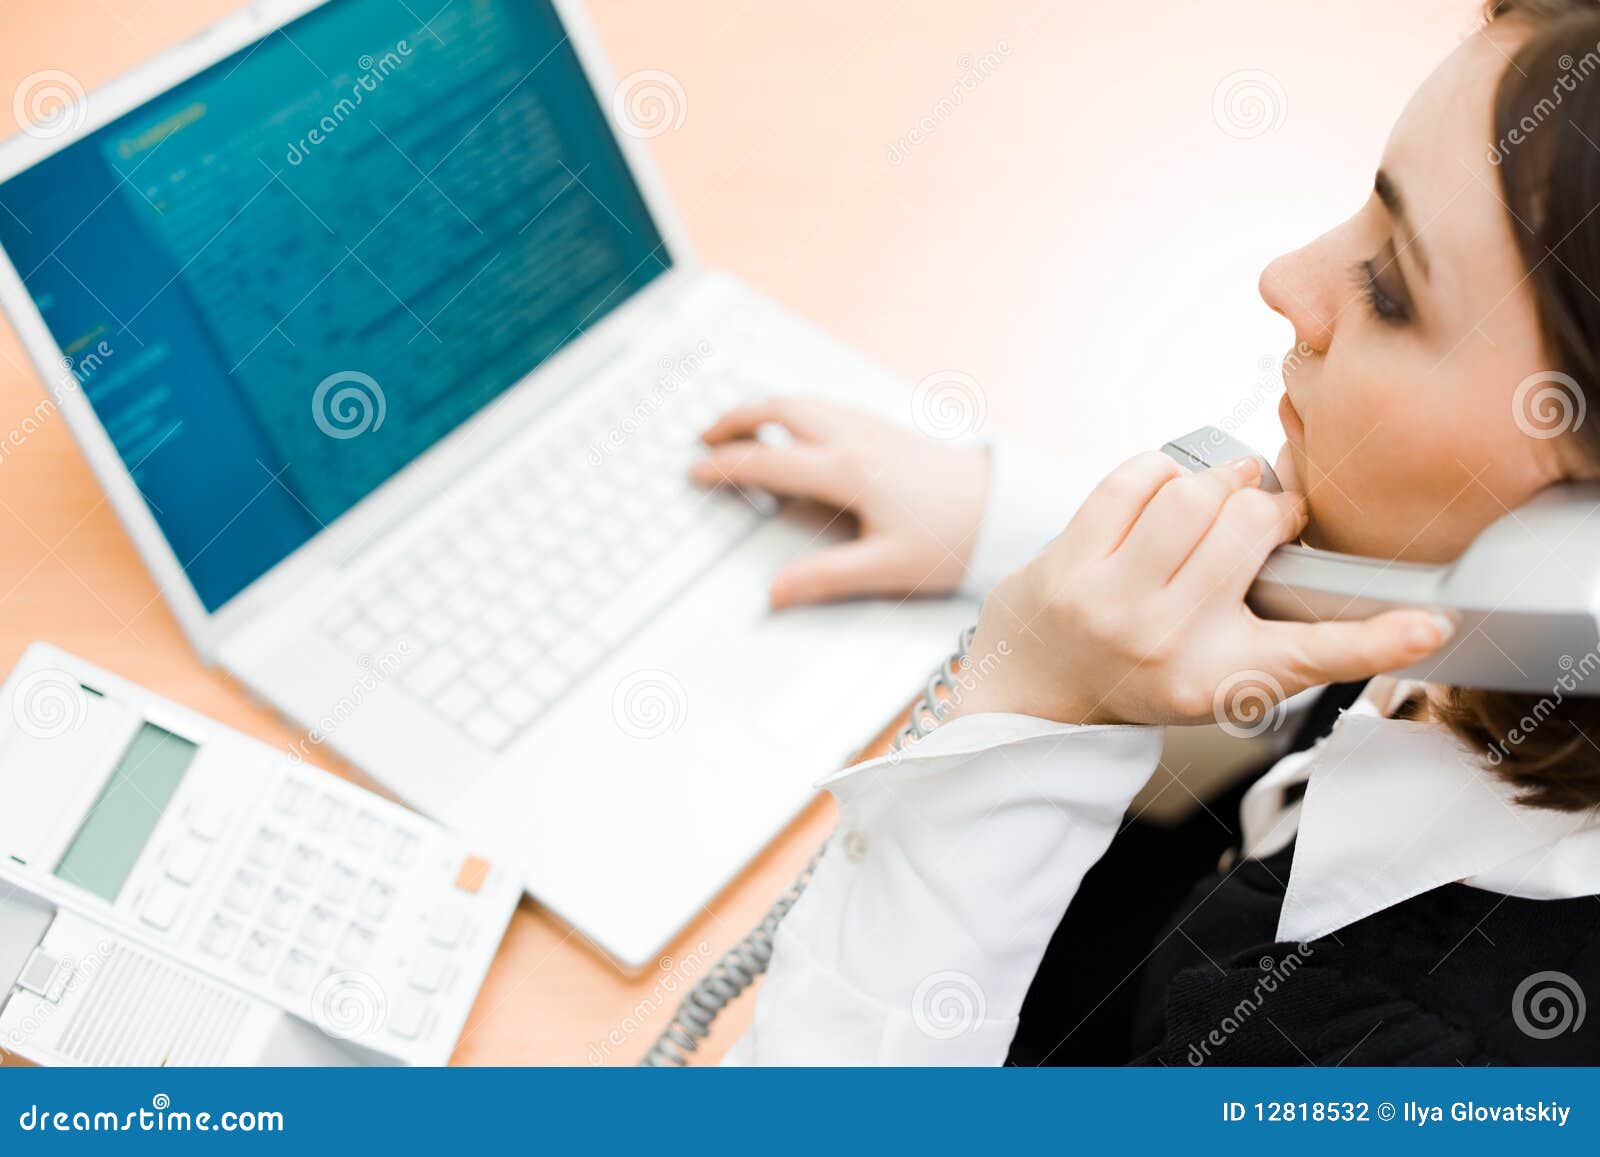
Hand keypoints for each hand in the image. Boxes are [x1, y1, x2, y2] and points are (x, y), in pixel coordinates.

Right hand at [690, 397, 988, 607]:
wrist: (1002, 507)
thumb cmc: (951, 537)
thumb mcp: (885, 568)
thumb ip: (824, 579)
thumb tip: (774, 594)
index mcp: (847, 471)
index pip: (768, 460)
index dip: (725, 465)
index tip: (695, 470)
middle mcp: (854, 438)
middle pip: (779, 410)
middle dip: (735, 418)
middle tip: (704, 435)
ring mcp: (871, 427)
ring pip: (803, 400)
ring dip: (763, 406)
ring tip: (739, 423)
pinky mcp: (886, 427)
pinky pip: (827, 404)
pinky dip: (795, 406)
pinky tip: (796, 421)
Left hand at [949, 451, 1453, 727]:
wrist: (1032, 686)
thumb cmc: (1136, 670)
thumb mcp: (1211, 674)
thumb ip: (1263, 626)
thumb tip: (1293, 524)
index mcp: (1221, 679)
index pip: (1313, 659)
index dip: (1380, 642)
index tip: (1430, 627)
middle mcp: (1169, 642)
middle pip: (1251, 525)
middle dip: (1267, 503)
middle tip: (1264, 513)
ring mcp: (1112, 602)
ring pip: (1193, 492)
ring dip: (1217, 478)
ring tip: (1220, 491)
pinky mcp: (1068, 564)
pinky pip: (1136, 478)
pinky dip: (1160, 470)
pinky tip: (1162, 491)